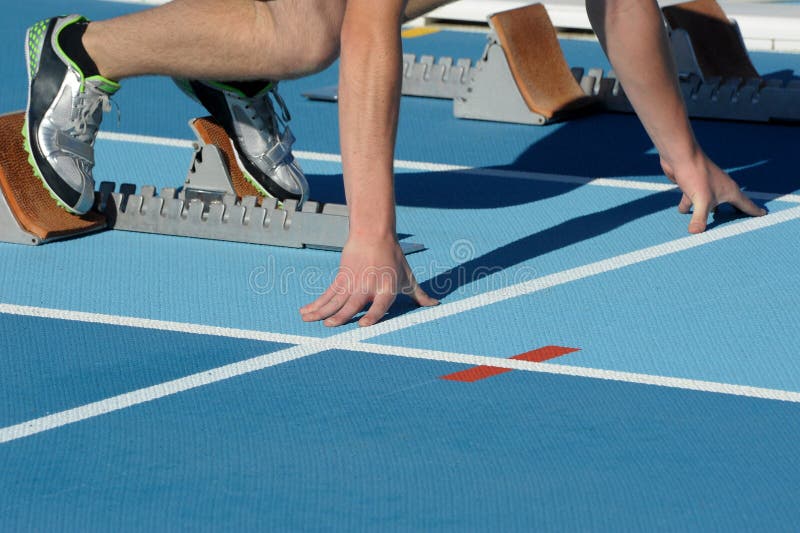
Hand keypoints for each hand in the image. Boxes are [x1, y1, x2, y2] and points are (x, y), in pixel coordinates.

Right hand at [300, 234, 438, 326]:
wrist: (374, 234)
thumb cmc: (394, 257)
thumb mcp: (408, 277)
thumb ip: (419, 295)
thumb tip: (435, 305)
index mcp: (387, 289)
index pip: (380, 305)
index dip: (372, 316)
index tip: (363, 324)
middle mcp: (368, 287)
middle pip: (353, 304)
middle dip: (341, 315)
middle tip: (330, 325)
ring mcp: (353, 282)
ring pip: (335, 300)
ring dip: (321, 311)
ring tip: (309, 320)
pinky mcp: (341, 277)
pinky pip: (327, 294)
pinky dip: (316, 303)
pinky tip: (306, 311)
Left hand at [661, 153, 765, 233]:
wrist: (680, 155)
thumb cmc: (696, 174)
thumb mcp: (701, 199)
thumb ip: (700, 218)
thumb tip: (695, 233)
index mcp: (728, 191)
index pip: (745, 204)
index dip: (753, 211)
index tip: (762, 214)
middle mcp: (719, 188)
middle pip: (729, 203)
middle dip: (733, 212)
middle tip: (739, 221)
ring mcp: (704, 186)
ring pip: (709, 203)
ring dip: (708, 212)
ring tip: (710, 221)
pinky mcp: (690, 185)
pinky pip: (692, 199)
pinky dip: (689, 206)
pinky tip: (683, 211)